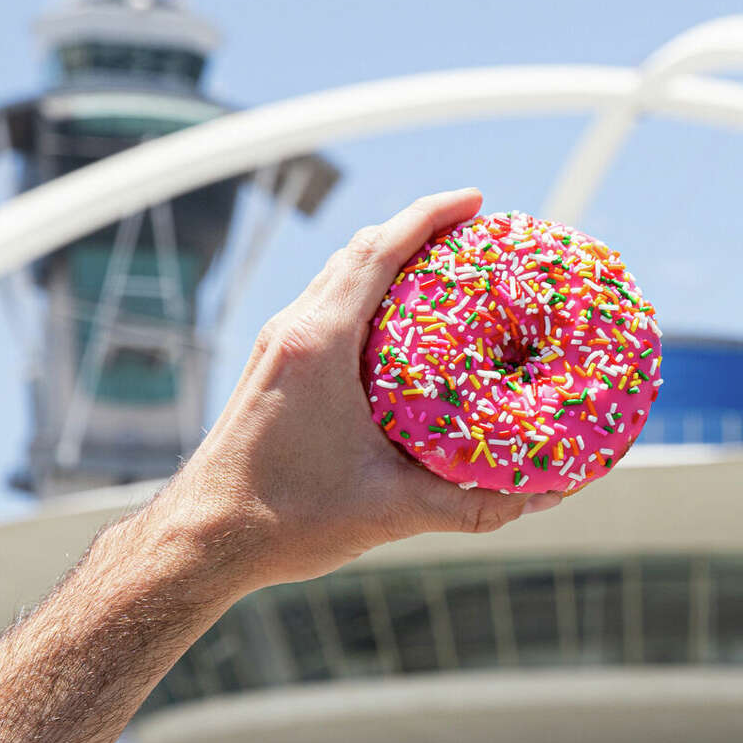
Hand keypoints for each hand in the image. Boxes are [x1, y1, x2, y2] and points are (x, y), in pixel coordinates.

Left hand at [149, 188, 560, 598]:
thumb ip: (471, 504)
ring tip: (440, 267)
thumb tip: (541, 498)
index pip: (378, 251)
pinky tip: (395, 328)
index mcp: (319, 344)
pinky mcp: (270, 369)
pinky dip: (363, 294)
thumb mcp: (390, 511)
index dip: (429, 216)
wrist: (201, 541)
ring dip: (386, 258)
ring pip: (336, 276)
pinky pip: (324, 308)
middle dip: (415, 228)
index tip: (475, 200)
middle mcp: (293, 331)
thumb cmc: (283, 521)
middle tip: (472, 232)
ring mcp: (276, 347)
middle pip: (358, 251)